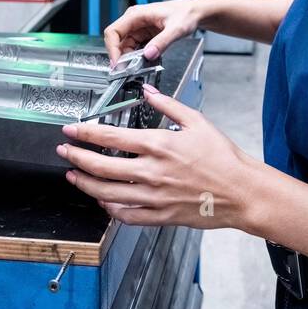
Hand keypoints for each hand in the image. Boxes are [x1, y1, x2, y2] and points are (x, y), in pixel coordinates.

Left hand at [56, 83, 259, 229]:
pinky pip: (126, 216)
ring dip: (85, 184)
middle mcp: (152, 172)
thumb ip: (169, 105)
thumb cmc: (224, 158)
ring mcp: (154, 196)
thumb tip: (149, 92)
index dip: (84, 133)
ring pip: (107, 193)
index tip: (71, 130)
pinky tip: (102, 201)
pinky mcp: (160, 216)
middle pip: (101, 166)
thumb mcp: (198, 122)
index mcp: (159, 145)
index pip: (110, 137)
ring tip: (74, 176)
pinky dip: (109, 209)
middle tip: (64, 152)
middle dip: (76, 158)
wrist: (243, 191)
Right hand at [103, 0, 205, 64]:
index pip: (113, 32)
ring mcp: (138, 28)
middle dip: (121, 57)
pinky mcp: (143, 35)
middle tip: (129, 71)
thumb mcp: (176, 29)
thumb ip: (162, 42)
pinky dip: (137, 58)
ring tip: (140, 67)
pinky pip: (135, 49)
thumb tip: (148, 54)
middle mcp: (134, 21)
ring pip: (125, 48)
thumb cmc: (185, 14)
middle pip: (117, 42)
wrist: (194, 13)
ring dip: (130, 59)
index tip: (117, 64)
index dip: (112, 49)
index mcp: (136, 15)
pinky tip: (146, 62)